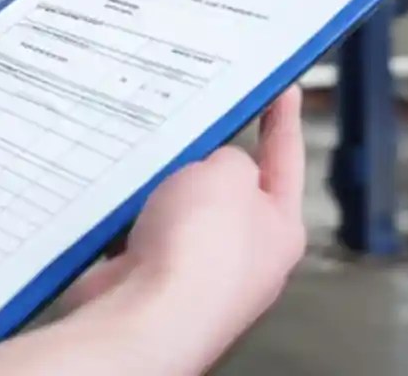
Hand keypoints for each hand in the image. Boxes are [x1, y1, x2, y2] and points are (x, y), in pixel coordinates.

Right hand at [62, 87, 306, 350]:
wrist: (145, 316)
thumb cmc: (199, 252)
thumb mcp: (228, 173)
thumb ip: (229, 158)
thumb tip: (212, 169)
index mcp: (280, 228)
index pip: (284, 158)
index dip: (281, 119)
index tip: (282, 90)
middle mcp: (245, 256)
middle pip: (228, 188)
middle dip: (207, 159)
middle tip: (196, 122)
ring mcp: (198, 273)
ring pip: (180, 210)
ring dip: (163, 190)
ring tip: (152, 168)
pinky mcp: (156, 281)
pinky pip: (144, 233)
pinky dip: (132, 217)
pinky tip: (123, 204)